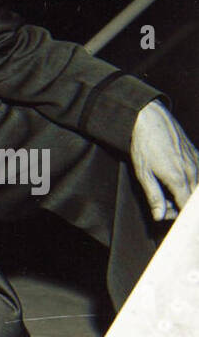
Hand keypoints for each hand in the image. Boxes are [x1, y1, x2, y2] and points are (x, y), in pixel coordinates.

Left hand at [130, 100, 197, 220]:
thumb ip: (154, 196)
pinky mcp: (198, 156)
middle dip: (178, 206)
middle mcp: (192, 170)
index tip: (167, 216)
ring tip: (166, 191)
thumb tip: (160, 216)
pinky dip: (190, 183)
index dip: (178, 215)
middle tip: (161, 203)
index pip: (186, 206)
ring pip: (197, 188)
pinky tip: (176, 181)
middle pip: (192, 200)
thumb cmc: (144, 145)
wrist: (151, 120)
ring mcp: (197, 162)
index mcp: (178, 178)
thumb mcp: (143, 174)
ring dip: (184, 194)